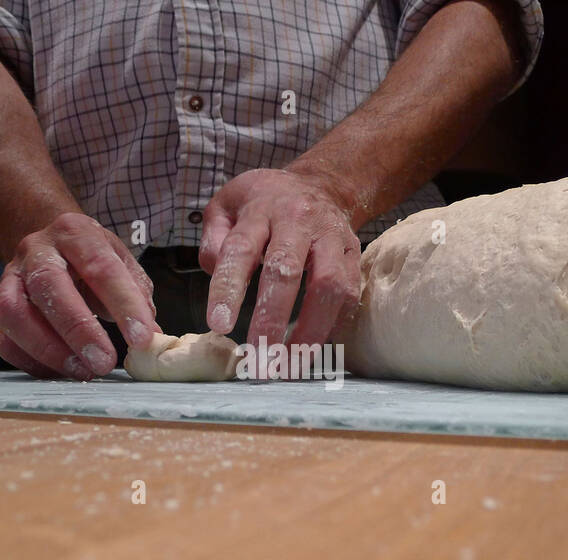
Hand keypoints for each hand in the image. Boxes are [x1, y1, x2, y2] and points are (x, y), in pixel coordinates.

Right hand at [0, 213, 158, 378]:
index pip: (100, 266)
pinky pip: (5, 339)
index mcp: (74, 233)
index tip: (141, 338)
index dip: (122, 304)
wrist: (50, 247)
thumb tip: (151, 336)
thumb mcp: (120, 261)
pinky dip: (32, 361)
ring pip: (14, 312)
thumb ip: (137, 294)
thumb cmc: (90, 259)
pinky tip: (60, 371)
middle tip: (104, 362)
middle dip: (77, 328)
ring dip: (49, 349)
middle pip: (48, 284)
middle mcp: (36, 251)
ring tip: (83, 371)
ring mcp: (10, 278)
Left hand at [199, 169, 361, 346]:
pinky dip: (333, 327)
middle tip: (259, 358)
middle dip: (271, 318)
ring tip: (290, 366)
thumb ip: (213, 238)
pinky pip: (350, 295)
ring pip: (329, 286)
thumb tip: (215, 272)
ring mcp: (333, 239)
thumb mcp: (226, 204)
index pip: (241, 250)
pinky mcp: (354, 256)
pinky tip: (314, 352)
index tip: (219, 326)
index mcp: (261, 209)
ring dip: (310, 331)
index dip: (229, 288)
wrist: (322, 184)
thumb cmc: (265, 202)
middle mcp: (300, 221)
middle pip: (286, 270)